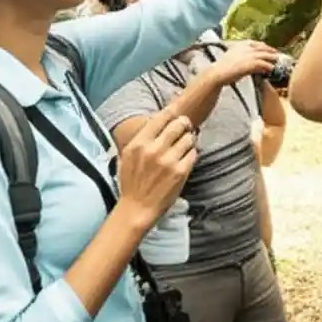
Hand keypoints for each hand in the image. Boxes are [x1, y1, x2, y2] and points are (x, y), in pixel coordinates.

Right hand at [116, 109, 197, 228]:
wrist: (137, 208)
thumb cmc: (131, 182)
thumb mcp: (128, 156)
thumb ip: (142, 139)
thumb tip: (159, 121)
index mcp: (139, 144)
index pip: (161, 118)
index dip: (172, 114)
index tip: (176, 116)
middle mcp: (154, 149)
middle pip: (178, 124)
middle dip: (184, 124)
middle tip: (186, 127)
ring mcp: (168, 161)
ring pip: (189, 138)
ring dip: (189, 139)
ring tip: (185, 145)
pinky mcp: (181, 172)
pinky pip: (193, 153)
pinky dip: (192, 153)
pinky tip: (186, 158)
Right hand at [211, 41, 278, 84]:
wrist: (217, 73)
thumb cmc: (222, 68)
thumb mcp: (232, 56)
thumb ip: (241, 55)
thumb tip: (248, 60)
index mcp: (241, 44)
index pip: (257, 43)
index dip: (265, 47)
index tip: (270, 50)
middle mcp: (247, 47)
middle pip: (264, 48)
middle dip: (272, 52)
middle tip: (278, 56)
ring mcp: (250, 55)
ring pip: (266, 55)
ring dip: (273, 59)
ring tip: (278, 63)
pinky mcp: (252, 63)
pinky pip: (264, 64)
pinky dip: (269, 66)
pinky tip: (272, 70)